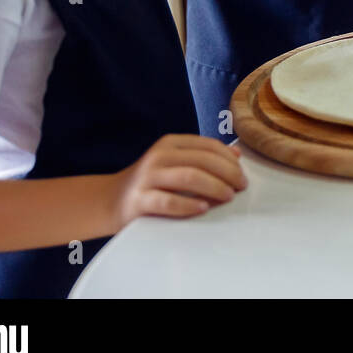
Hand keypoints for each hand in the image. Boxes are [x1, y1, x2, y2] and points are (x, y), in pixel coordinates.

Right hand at [112, 135, 246, 227]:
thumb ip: (200, 157)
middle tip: (240, 187)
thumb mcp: (173, 162)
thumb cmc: (151, 183)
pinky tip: (204, 208)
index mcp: (170, 144)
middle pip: (202, 161)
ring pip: (189, 177)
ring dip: (214, 187)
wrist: (109, 201)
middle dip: (228, 173)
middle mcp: (159, 156)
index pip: (207, 146)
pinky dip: (189, 204)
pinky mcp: (140, 200)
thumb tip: (236, 156)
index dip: (229, 159)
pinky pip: (169, 201)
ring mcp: (148, 177)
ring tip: (228, 196)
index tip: (242, 174)